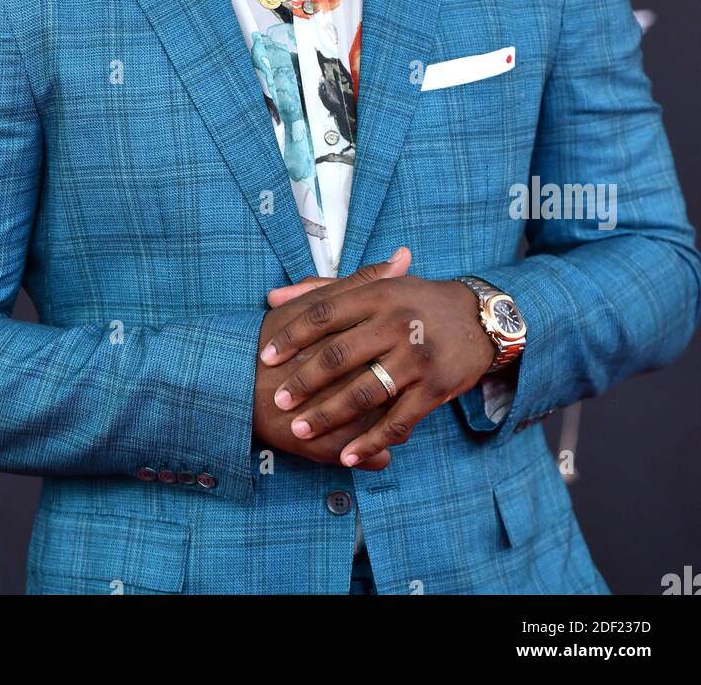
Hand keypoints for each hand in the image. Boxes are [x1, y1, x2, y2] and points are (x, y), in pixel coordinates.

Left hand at [260, 259, 495, 465]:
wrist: (479, 318)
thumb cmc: (415, 301)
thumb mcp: (376, 287)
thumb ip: (324, 291)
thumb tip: (273, 298)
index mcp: (379, 295)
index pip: (325, 314)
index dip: (292, 336)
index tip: (266, 357)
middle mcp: (397, 323)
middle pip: (339, 356)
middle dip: (304, 382)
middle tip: (278, 400)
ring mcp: (418, 357)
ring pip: (364, 392)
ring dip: (328, 415)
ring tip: (300, 429)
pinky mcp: (436, 388)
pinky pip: (398, 421)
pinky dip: (371, 442)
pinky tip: (348, 457)